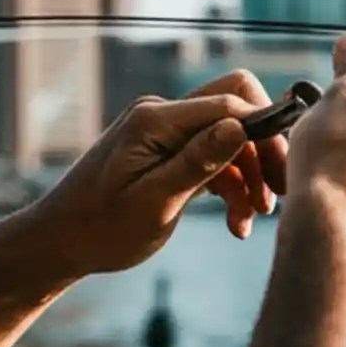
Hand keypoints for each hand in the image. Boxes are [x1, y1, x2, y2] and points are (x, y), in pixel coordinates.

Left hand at [25, 70, 287, 276]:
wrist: (61, 243)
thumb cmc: (101, 228)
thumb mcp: (154, 202)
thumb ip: (197, 162)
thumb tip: (240, 127)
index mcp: (155, 120)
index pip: (230, 103)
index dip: (265, 134)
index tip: (284, 178)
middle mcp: (162, 115)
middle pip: (236, 107)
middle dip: (263, 149)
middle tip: (277, 195)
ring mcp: (166, 131)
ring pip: (230, 136)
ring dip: (249, 176)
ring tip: (252, 221)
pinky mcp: (169, 151)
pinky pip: (214, 156)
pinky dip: (231, 185)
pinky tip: (235, 222)